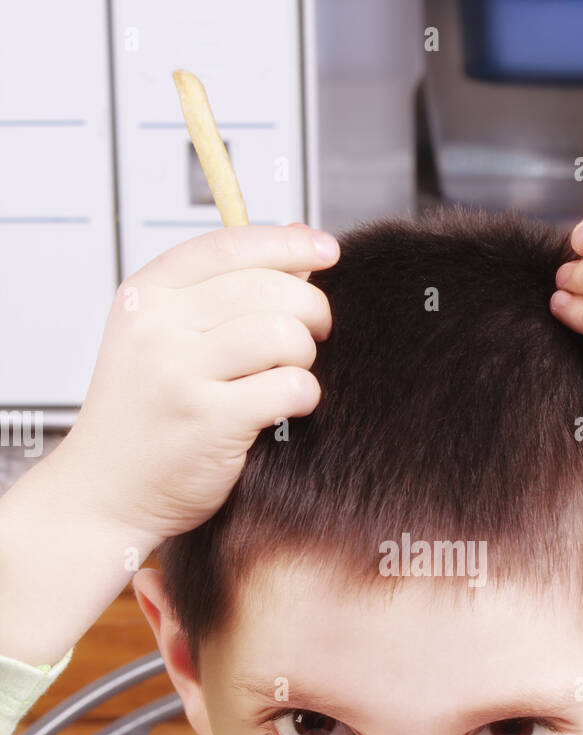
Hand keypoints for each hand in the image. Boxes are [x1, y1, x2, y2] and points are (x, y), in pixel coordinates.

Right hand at [61, 222, 337, 541]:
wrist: (104, 492)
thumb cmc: (146, 415)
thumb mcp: (159, 339)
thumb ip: (220, 293)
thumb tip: (300, 247)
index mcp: (146, 296)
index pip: (229, 246)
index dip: (288, 242)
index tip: (327, 251)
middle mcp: (157, 328)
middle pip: (268, 289)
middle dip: (310, 309)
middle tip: (315, 333)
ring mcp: (180, 375)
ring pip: (284, 335)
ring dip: (304, 355)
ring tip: (290, 373)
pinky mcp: (210, 422)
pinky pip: (290, 387)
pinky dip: (304, 396)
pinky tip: (289, 407)